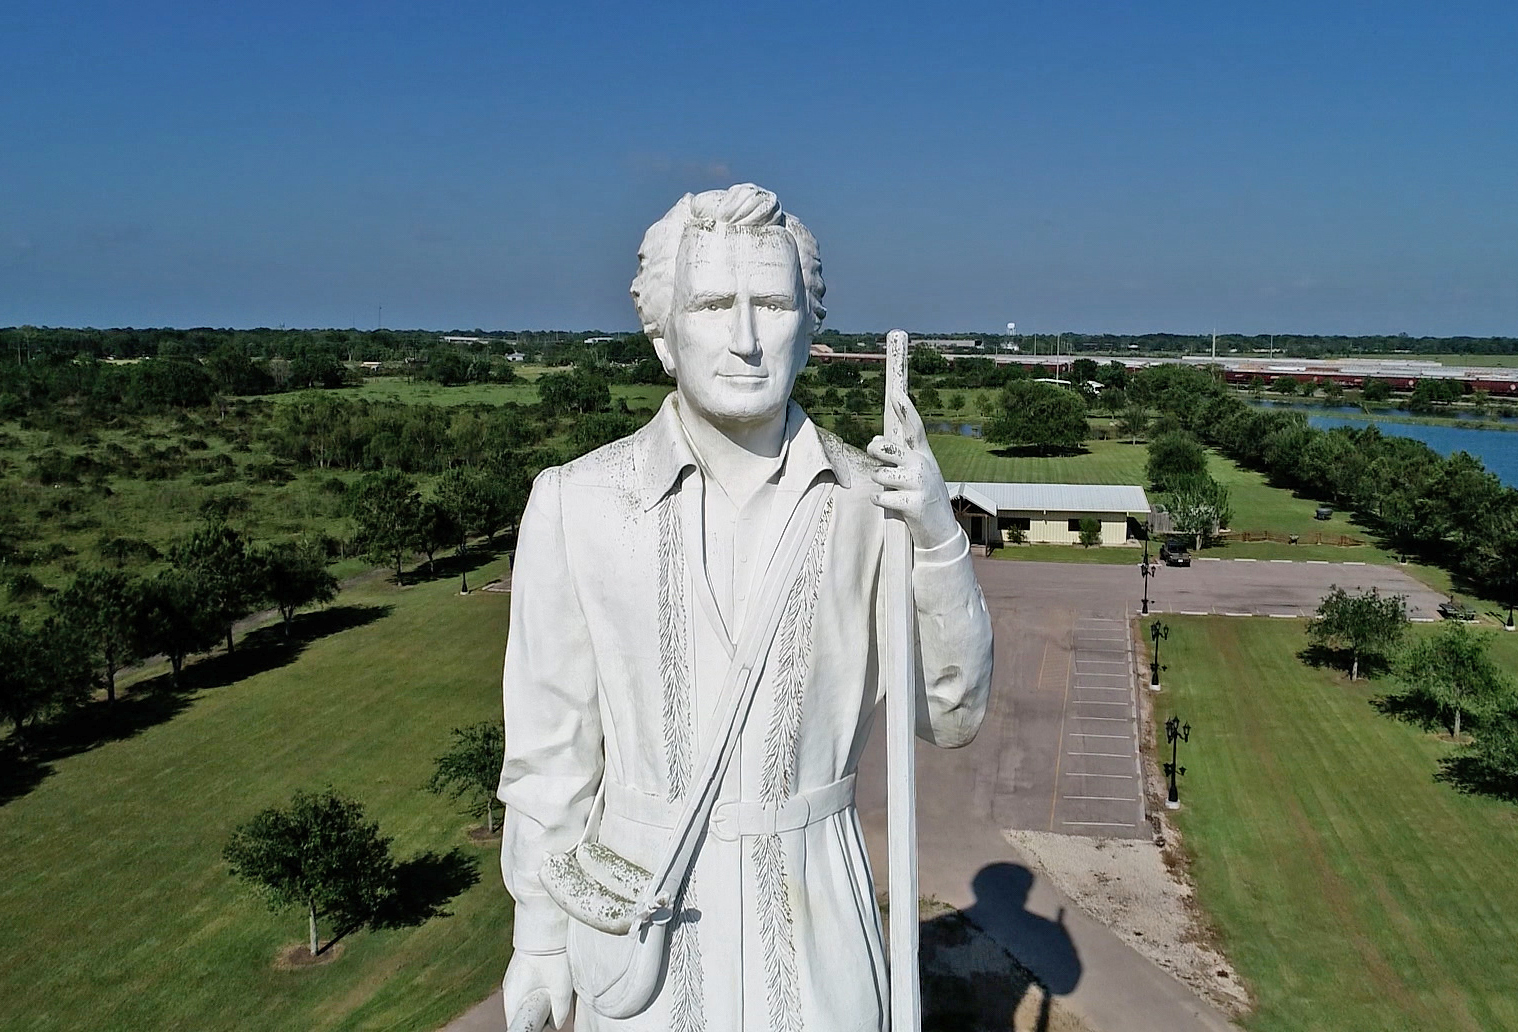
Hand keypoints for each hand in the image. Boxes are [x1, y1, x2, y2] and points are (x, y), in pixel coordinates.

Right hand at [503, 950, 572, 1029]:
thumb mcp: (561, 986)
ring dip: (539, 999)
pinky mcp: (519, 971)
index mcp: (513, 998)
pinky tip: (551, 977)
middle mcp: (509, 990)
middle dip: (537, 1013)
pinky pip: (527, 988)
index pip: (516, 1025)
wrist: (545, 923)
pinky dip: (538, 988)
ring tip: (553, 986)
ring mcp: (513, 979)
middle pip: (522, 1012)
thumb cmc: (552, 954)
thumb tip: (557, 1024)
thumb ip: (559, 1010)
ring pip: (525, 999)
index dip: (529, 1028)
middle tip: (553, 1003)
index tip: (541, 1022)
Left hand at [867, 389, 960, 550]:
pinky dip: (879, 501)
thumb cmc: (923, 499)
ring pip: (880, 475)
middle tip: (873, 453)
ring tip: (892, 492)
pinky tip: (889, 504)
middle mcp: (924, 466)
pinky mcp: (913, 504)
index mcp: (925, 456)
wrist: (941, 531)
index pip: (915, 428)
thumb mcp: (915, 474)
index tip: (895, 393)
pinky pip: (880, 496)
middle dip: (875, 450)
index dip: (905, 409)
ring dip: (879, 484)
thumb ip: (898, 457)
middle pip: (887, 448)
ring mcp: (919, 484)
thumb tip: (874, 441)